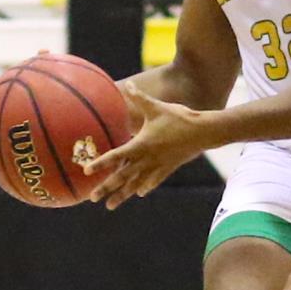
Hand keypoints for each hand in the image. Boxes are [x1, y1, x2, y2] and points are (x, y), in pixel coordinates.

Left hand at [84, 85, 213, 208]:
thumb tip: (128, 84)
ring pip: (135, 184)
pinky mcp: (168, 168)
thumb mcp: (157, 107)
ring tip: (110, 206)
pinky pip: (153, 181)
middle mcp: (147, 159)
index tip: (87, 171)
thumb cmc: (179, 118)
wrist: (203, 132)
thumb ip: (140, 98)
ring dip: (122, 195)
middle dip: (106, 187)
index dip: (101, 163)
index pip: (116, 155)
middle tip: (91, 198)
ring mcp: (158, 166)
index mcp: (141, 144)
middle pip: (122, 176)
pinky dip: (144, 187)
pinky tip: (139, 194)